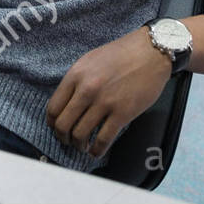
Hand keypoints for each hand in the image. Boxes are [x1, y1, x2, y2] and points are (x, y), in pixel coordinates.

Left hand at [45, 28, 171, 157]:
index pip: (53, 107)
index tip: (56, 128)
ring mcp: (104, 102)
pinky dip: (97, 150)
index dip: (52, 123)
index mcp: (75, 75)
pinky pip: (103, 139)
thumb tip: (67, 103)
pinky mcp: (123, 113)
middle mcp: (86, 90)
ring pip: (80, 135)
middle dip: (63, 138)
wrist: (150, 51)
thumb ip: (76, 81)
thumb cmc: (121, 54)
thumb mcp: (89, 61)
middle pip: (63, 125)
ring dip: (79, 145)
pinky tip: (96, 151)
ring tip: (83, 146)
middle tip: (68, 141)